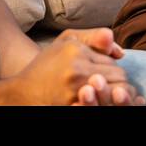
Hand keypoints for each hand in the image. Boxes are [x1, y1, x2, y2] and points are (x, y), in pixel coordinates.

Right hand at [9, 29, 143, 105]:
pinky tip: (96, 101)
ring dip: (113, 94)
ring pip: (112, 94)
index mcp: (77, 52)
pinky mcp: (72, 107)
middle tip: (108, 84)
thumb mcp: (68, 40)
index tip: (104, 71)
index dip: (113, 68)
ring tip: (107, 93)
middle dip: (117, 81)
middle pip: (118, 79)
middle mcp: (76, 71)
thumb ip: (95, 37)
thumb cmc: (49, 63)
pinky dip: (101, 103)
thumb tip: (120, 52)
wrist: (25, 90)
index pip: (114, 63)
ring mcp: (75, 93)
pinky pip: (99, 106)